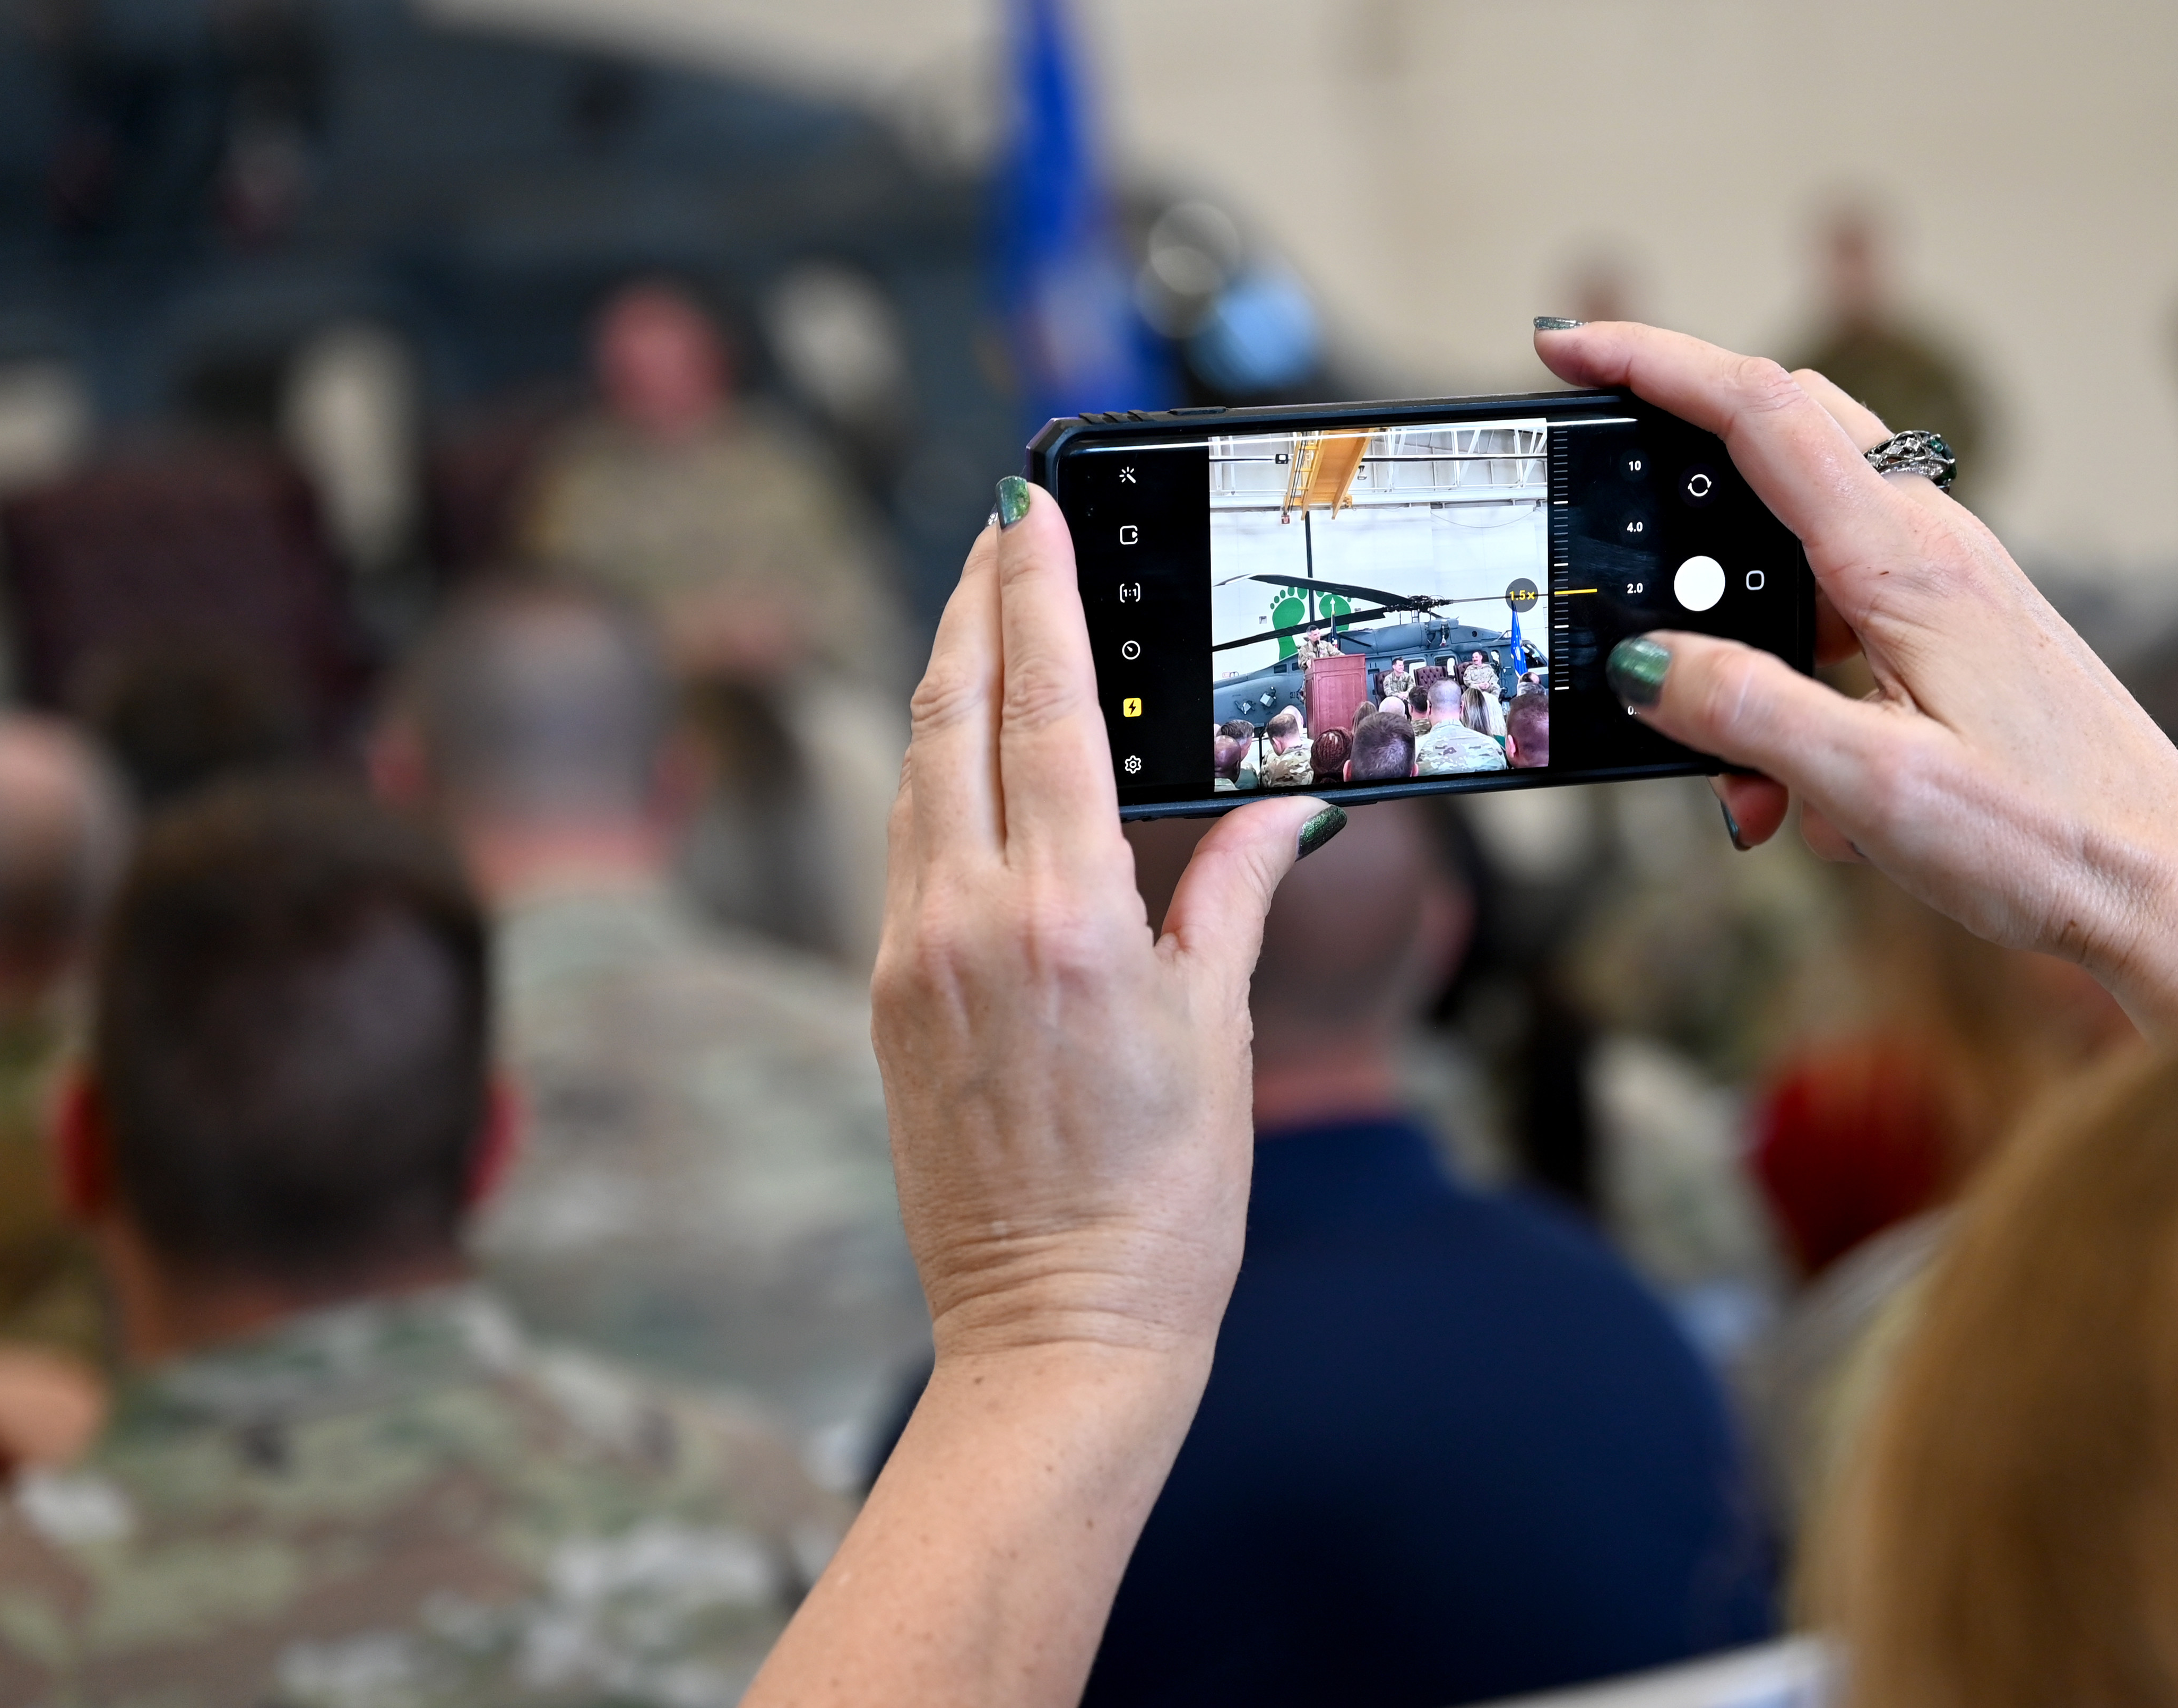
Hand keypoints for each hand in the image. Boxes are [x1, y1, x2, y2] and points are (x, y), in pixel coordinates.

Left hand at [872, 482, 1324, 1365]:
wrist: (1055, 1332)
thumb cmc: (1163, 1199)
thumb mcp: (1218, 1030)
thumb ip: (1235, 891)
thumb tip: (1289, 804)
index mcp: (1068, 917)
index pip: (1046, 708)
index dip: (1038, 592)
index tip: (1032, 507)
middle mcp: (969, 921)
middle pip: (952, 713)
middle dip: (973, 604)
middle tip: (1001, 528)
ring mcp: (912, 959)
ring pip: (914, 775)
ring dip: (945, 682)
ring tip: (981, 617)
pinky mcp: (888, 1000)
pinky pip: (902, 851)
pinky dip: (932, 777)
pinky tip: (963, 753)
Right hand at [1537, 322, 2177, 1033]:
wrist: (2165, 892)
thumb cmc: (2050, 838)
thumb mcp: (1875, 788)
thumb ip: (1744, 715)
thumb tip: (1640, 663)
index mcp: (1906, 561)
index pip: (1758, 412)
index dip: (1652, 363)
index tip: (1567, 348)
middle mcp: (1928, 551)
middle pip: (1775, 438)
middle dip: (1673, 462)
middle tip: (1595, 500)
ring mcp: (1940, 590)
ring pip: (1790, 555)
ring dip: (1732, 644)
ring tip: (1740, 781)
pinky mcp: (1944, 639)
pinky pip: (1826, 628)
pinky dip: (1781, 696)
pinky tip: (1791, 799)